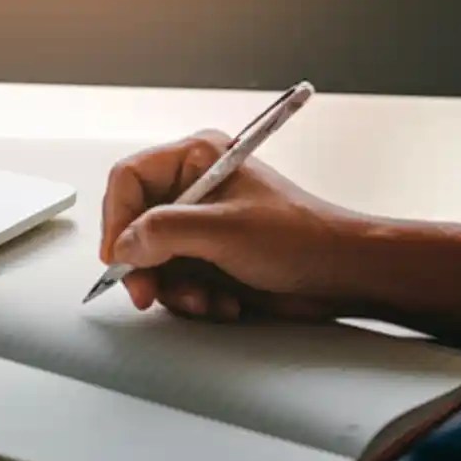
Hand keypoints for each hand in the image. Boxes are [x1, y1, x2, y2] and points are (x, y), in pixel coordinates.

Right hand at [99, 130, 361, 321]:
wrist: (344, 274)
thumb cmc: (302, 238)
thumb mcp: (225, 231)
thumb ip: (164, 232)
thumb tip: (123, 246)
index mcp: (195, 158)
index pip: (128, 179)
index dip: (116, 218)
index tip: (118, 257)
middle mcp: (191, 187)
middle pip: (133, 223)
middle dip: (142, 264)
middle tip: (146, 292)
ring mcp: (198, 223)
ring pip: (150, 258)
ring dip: (172, 287)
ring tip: (203, 299)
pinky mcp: (206, 255)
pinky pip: (173, 278)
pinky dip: (190, 297)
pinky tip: (221, 302)